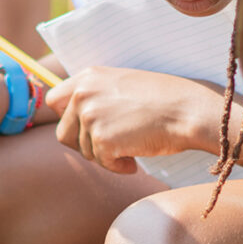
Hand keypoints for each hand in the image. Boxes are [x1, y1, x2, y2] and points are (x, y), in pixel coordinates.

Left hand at [45, 67, 209, 174]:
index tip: (84, 129)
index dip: (67, 119)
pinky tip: (136, 158)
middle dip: (84, 145)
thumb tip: (77, 118)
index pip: (54, 100)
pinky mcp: (102, 139)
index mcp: (88, 77)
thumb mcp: (123, 85)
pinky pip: (102, 163)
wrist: (188, 110)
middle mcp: (83, 94)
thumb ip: (97, 95)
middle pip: (63, 133)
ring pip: (84, 151)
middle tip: (111, 145)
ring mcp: (90, 116)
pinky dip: (118, 166)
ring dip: (106, 155)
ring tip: (132, 145)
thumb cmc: (164, 100)